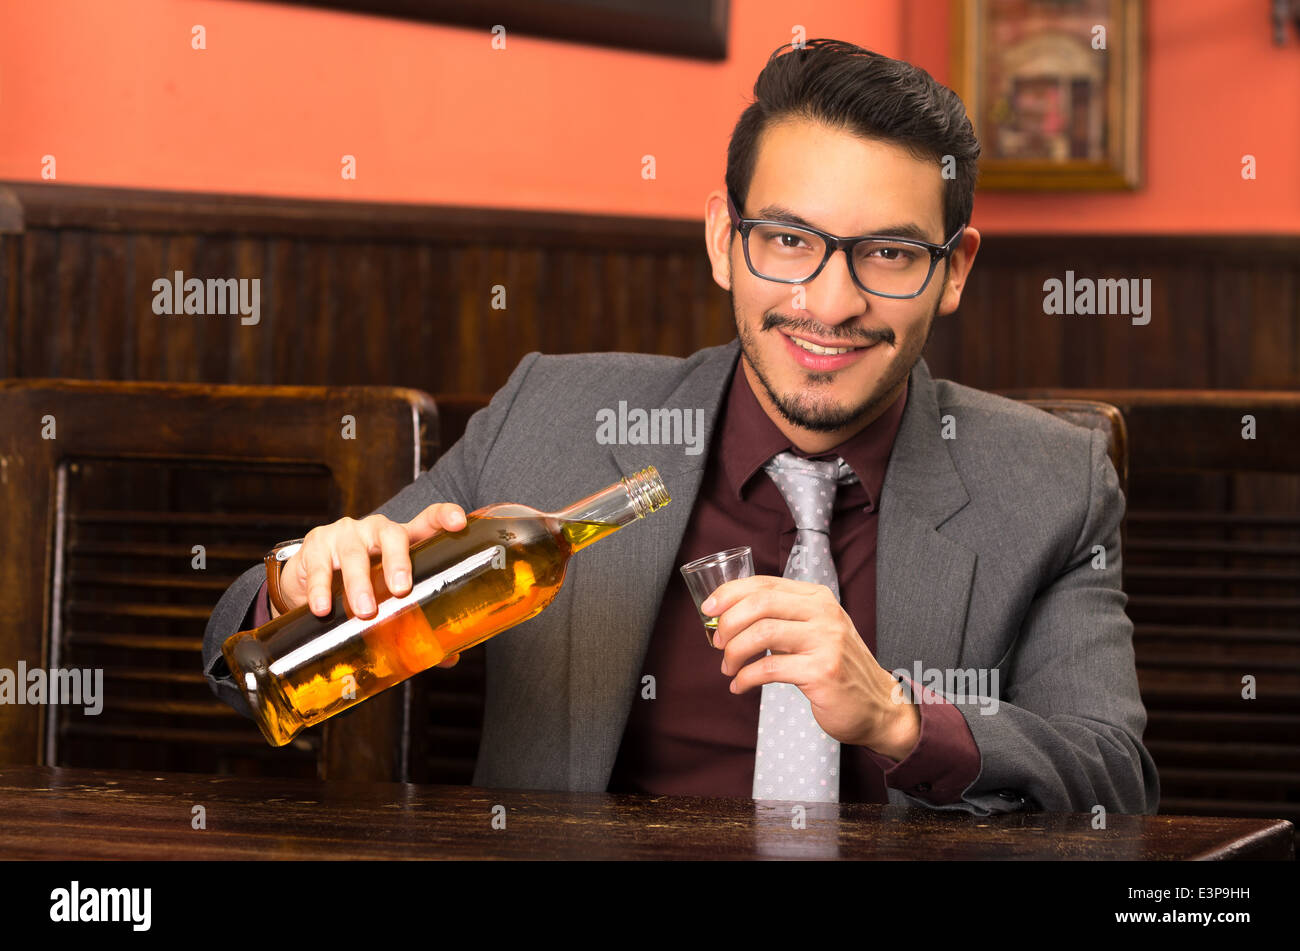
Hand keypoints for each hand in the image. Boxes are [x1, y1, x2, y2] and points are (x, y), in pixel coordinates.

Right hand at [272, 503, 471, 668]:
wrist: (306, 574)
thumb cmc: (360, 581)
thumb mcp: (386, 593)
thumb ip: (416, 619)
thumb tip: (449, 658)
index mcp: (402, 539)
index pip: (427, 520)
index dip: (444, 516)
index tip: (458, 522)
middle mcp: (375, 530)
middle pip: (391, 536)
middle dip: (398, 561)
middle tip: (401, 589)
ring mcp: (344, 534)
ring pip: (354, 555)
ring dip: (359, 584)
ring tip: (365, 611)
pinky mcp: (315, 545)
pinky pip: (318, 568)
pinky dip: (320, 590)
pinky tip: (323, 608)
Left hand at [703, 575, 920, 759]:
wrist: (878, 706)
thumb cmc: (837, 668)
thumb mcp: (815, 632)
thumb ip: (782, 619)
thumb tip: (729, 616)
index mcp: (818, 598)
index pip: (765, 584)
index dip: (730, 593)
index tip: (708, 609)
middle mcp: (824, 614)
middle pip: (761, 603)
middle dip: (728, 622)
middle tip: (717, 643)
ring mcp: (826, 641)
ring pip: (761, 634)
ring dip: (734, 653)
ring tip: (729, 668)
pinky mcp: (821, 672)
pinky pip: (769, 669)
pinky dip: (746, 678)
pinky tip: (740, 686)